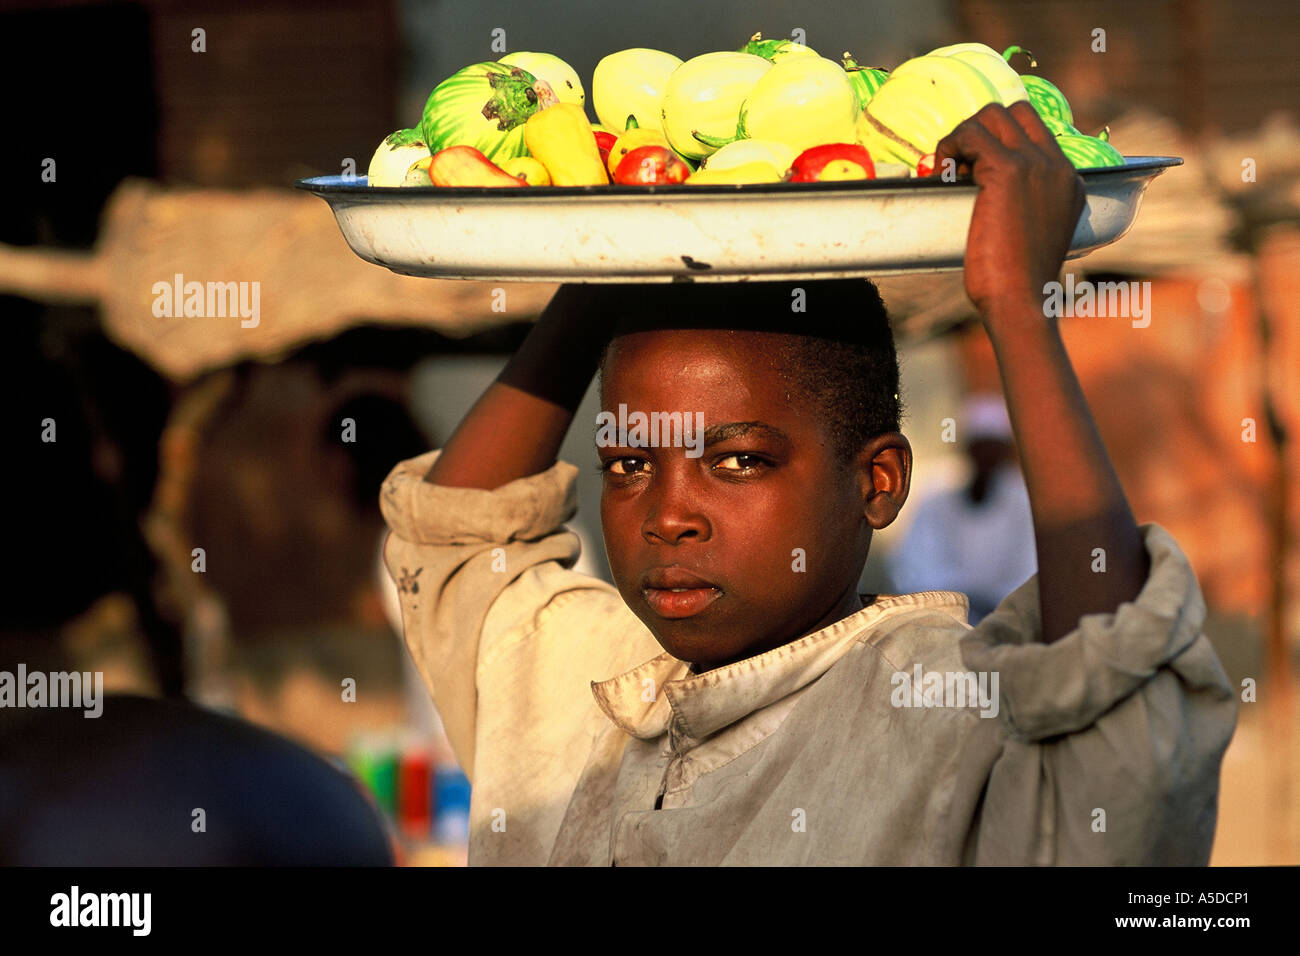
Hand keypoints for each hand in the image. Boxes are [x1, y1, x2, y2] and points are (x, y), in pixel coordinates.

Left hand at [935, 102, 1085, 320]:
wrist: (1022, 300)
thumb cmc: (1018, 282)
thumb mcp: (1035, 235)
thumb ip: (1027, 206)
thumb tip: (988, 189)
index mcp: (1068, 179)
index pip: (1035, 128)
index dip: (999, 138)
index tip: (975, 168)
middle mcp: (1056, 164)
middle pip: (1013, 112)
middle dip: (979, 131)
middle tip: (960, 168)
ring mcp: (1034, 164)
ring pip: (991, 115)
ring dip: (962, 137)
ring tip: (950, 172)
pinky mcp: (1007, 171)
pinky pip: (970, 134)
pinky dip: (949, 147)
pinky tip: (942, 176)